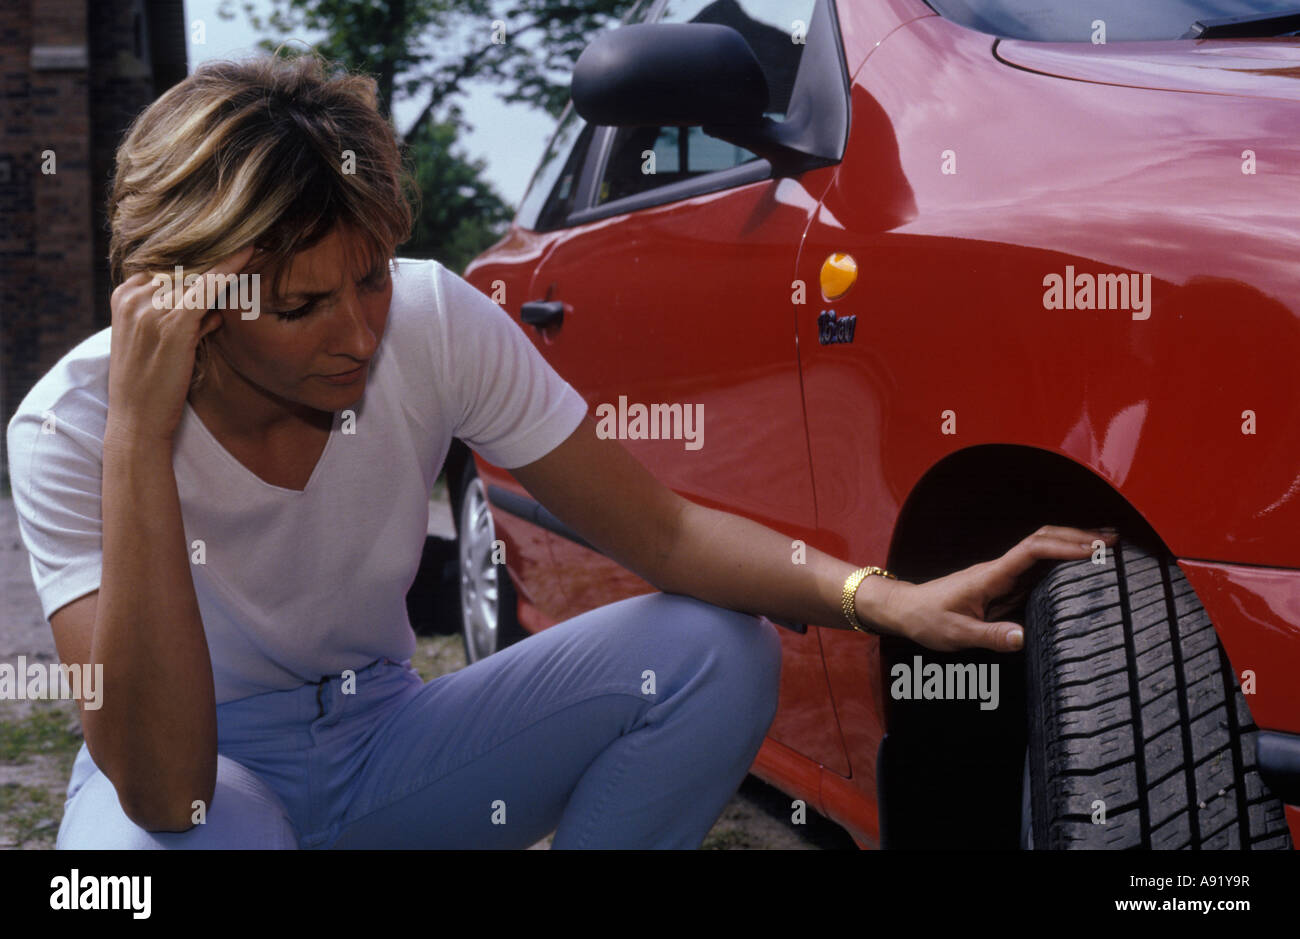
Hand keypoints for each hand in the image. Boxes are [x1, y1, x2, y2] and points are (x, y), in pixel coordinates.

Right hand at [105, 246, 254, 446]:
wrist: (137, 420)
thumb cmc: (152, 385)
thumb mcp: (161, 343)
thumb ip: (182, 320)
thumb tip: (215, 311)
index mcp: (124, 296)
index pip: (168, 266)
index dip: (200, 266)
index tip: (230, 251)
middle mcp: (134, 296)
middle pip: (184, 267)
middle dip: (217, 264)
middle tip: (249, 248)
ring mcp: (151, 308)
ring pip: (199, 275)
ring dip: (227, 269)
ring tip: (254, 252)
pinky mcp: (173, 323)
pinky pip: (208, 288)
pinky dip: (229, 271)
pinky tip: (249, 254)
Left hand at [867, 526, 1119, 651]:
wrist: (905, 610)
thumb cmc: (927, 619)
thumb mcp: (957, 634)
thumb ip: (991, 636)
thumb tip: (1024, 638)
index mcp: (991, 575)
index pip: (1033, 551)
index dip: (1065, 547)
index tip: (1094, 550)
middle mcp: (1000, 569)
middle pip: (1042, 540)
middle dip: (1077, 536)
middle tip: (1113, 542)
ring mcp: (1002, 575)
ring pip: (1041, 551)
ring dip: (1072, 545)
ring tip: (1107, 547)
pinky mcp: (1002, 585)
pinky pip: (1036, 568)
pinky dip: (1060, 563)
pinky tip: (1079, 569)